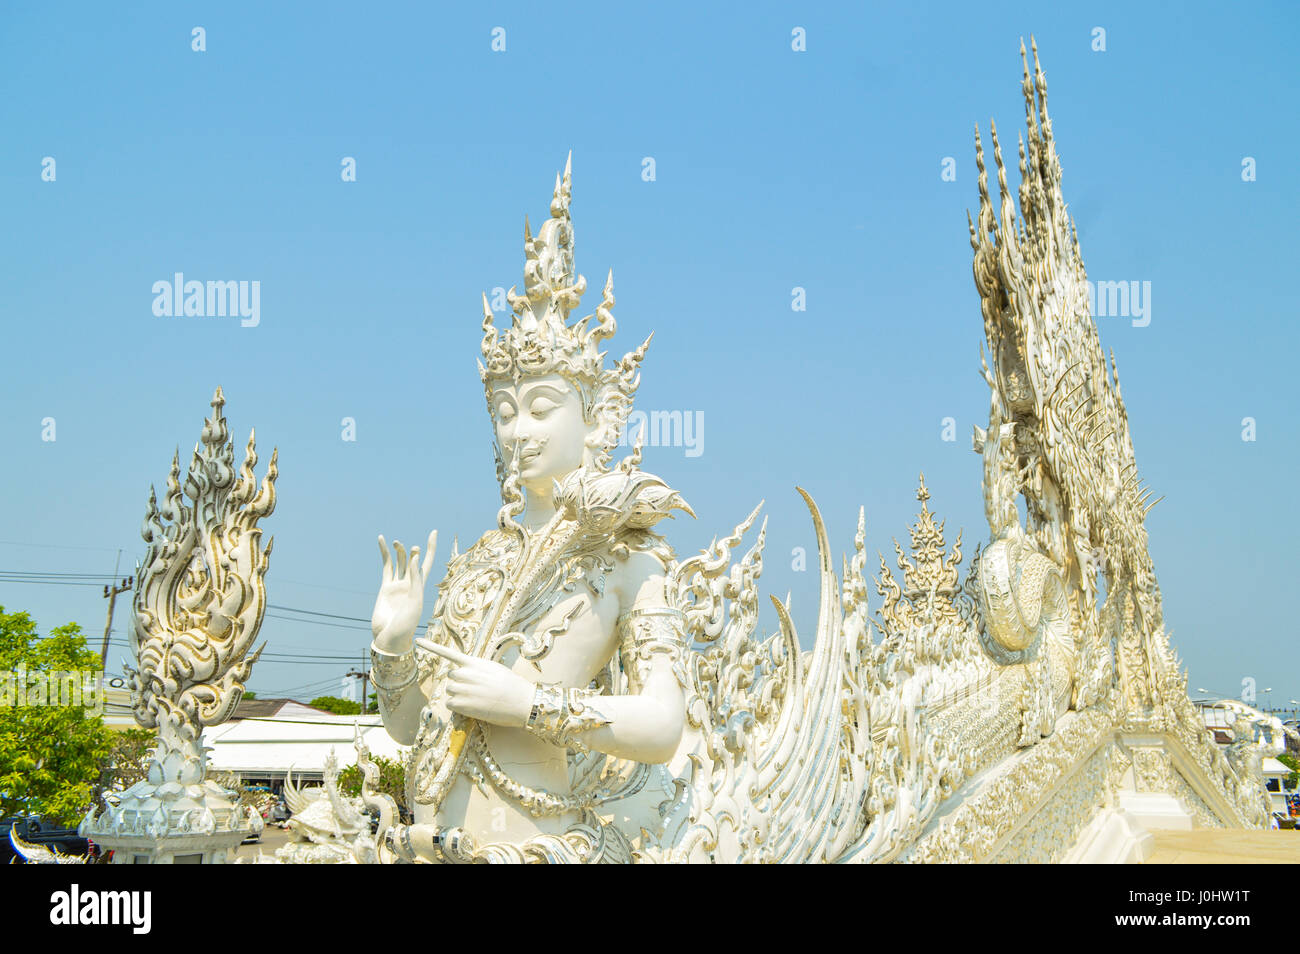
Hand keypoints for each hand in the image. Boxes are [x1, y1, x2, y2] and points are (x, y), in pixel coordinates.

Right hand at [371, 531, 436, 652]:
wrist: (390, 637)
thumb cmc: (406, 623)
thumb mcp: (415, 601)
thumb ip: (415, 578)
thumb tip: (415, 556)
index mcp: (422, 585)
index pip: (428, 562)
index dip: (431, 547)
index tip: (434, 532)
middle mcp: (411, 583)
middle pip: (415, 560)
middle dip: (415, 551)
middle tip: (415, 549)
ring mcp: (398, 584)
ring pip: (400, 561)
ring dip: (400, 550)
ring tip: (396, 542)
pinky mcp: (386, 587)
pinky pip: (386, 566)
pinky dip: (384, 553)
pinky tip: (382, 540)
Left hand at [417, 641, 534, 727]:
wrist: (521, 701)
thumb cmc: (512, 686)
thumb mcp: (495, 669)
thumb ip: (478, 669)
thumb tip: (467, 675)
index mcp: (474, 663)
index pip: (449, 653)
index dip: (431, 647)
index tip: (418, 641)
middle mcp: (465, 674)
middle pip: (452, 676)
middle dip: (460, 683)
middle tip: (478, 690)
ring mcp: (462, 689)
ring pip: (450, 690)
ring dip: (459, 695)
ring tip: (478, 699)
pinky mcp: (461, 704)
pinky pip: (450, 704)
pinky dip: (458, 707)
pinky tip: (472, 707)